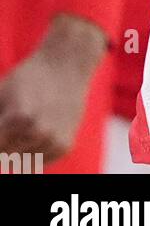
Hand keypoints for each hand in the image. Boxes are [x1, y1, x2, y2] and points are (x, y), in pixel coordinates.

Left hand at [0, 14, 106, 160]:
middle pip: (5, 155)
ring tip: (28, 123)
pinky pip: (38, 160)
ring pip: (21, 160)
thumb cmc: (28, 77)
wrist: (67, 65)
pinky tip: (40, 129)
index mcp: (18, 117)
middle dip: (5, 140)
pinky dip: (35, 149)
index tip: (5, 124)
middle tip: (15, 121)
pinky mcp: (64, 146)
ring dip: (19, 146)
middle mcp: (38, 132)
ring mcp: (53, 140)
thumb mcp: (1, 92)